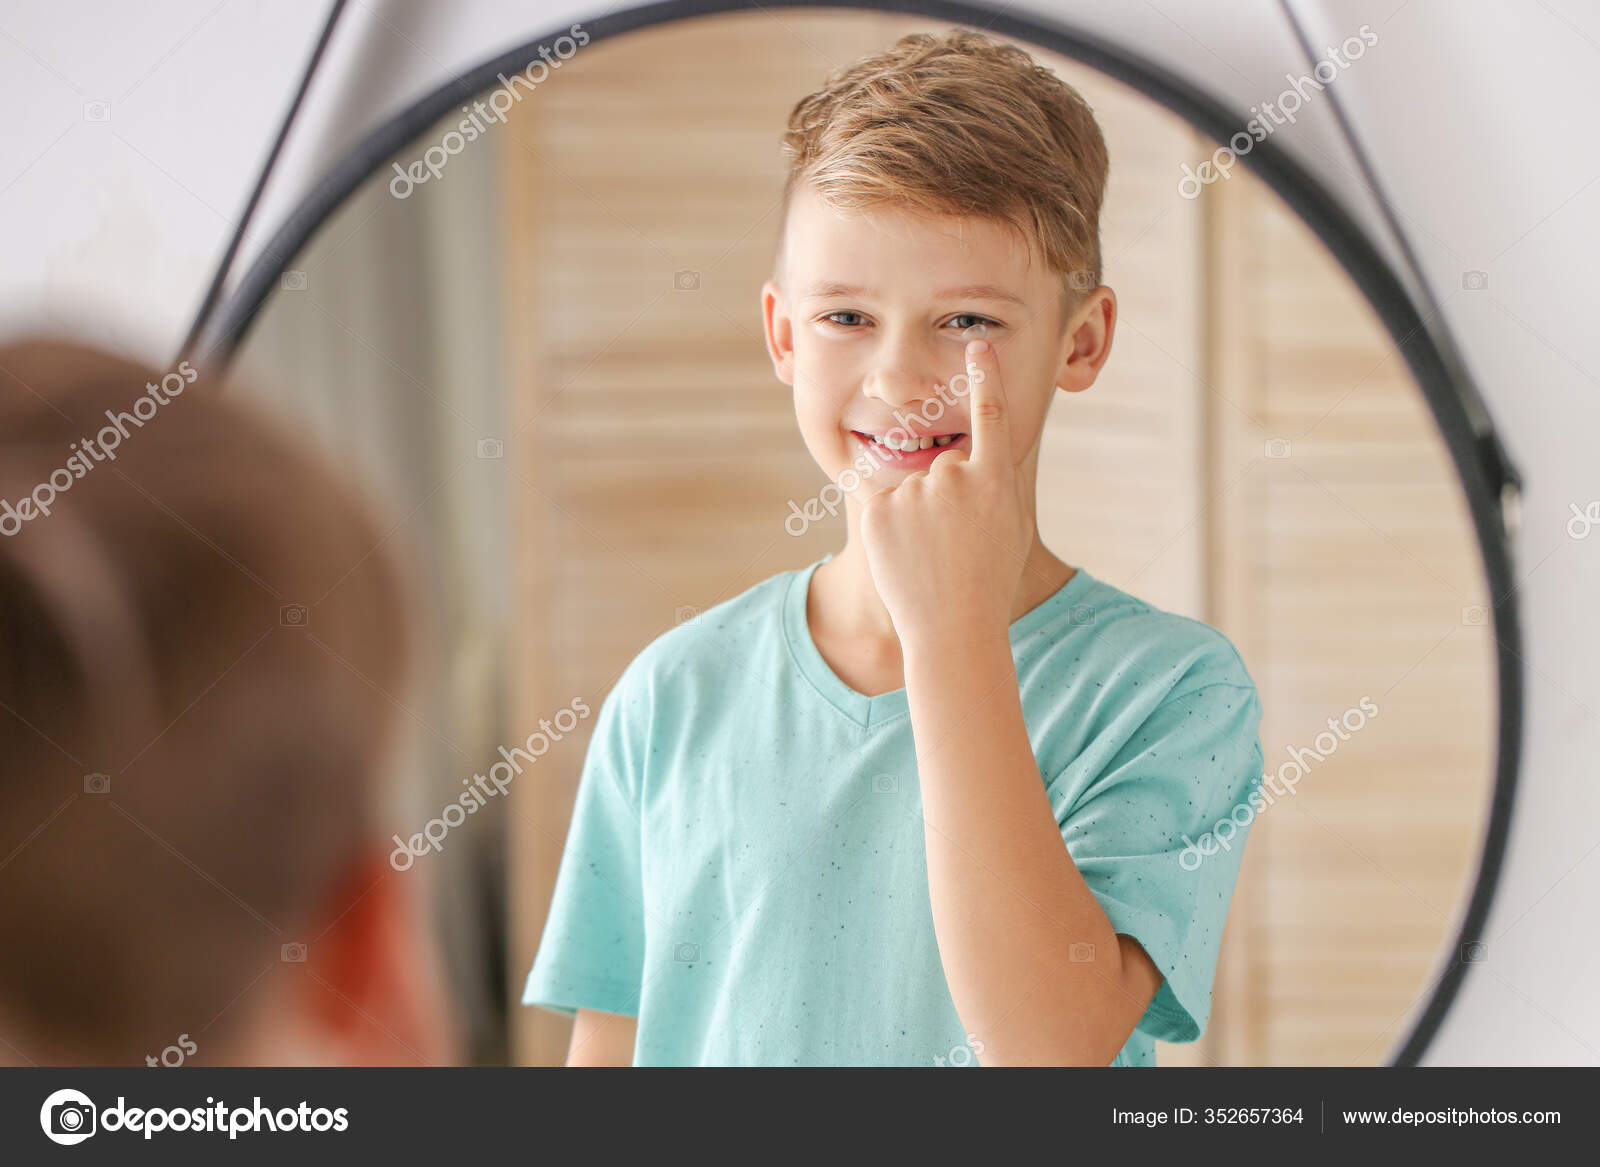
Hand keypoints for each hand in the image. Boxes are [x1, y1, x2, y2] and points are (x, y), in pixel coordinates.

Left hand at [859, 339, 1032, 647]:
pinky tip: (904, 557)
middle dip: (944, 496)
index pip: (990, 412)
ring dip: (916, 516)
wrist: (953, 631)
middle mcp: (956, 476)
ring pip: (911, 488)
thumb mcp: (1009, 528)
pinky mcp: (878, 511)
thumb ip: (993, 483)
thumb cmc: (988, 583)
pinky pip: (881, 505)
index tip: (977, 344)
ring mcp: (915, 492)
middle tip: (954, 544)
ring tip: (930, 557)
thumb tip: (975, 457)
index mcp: (995, 478)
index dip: (985, 376)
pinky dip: (889, 528)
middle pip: (943, 465)